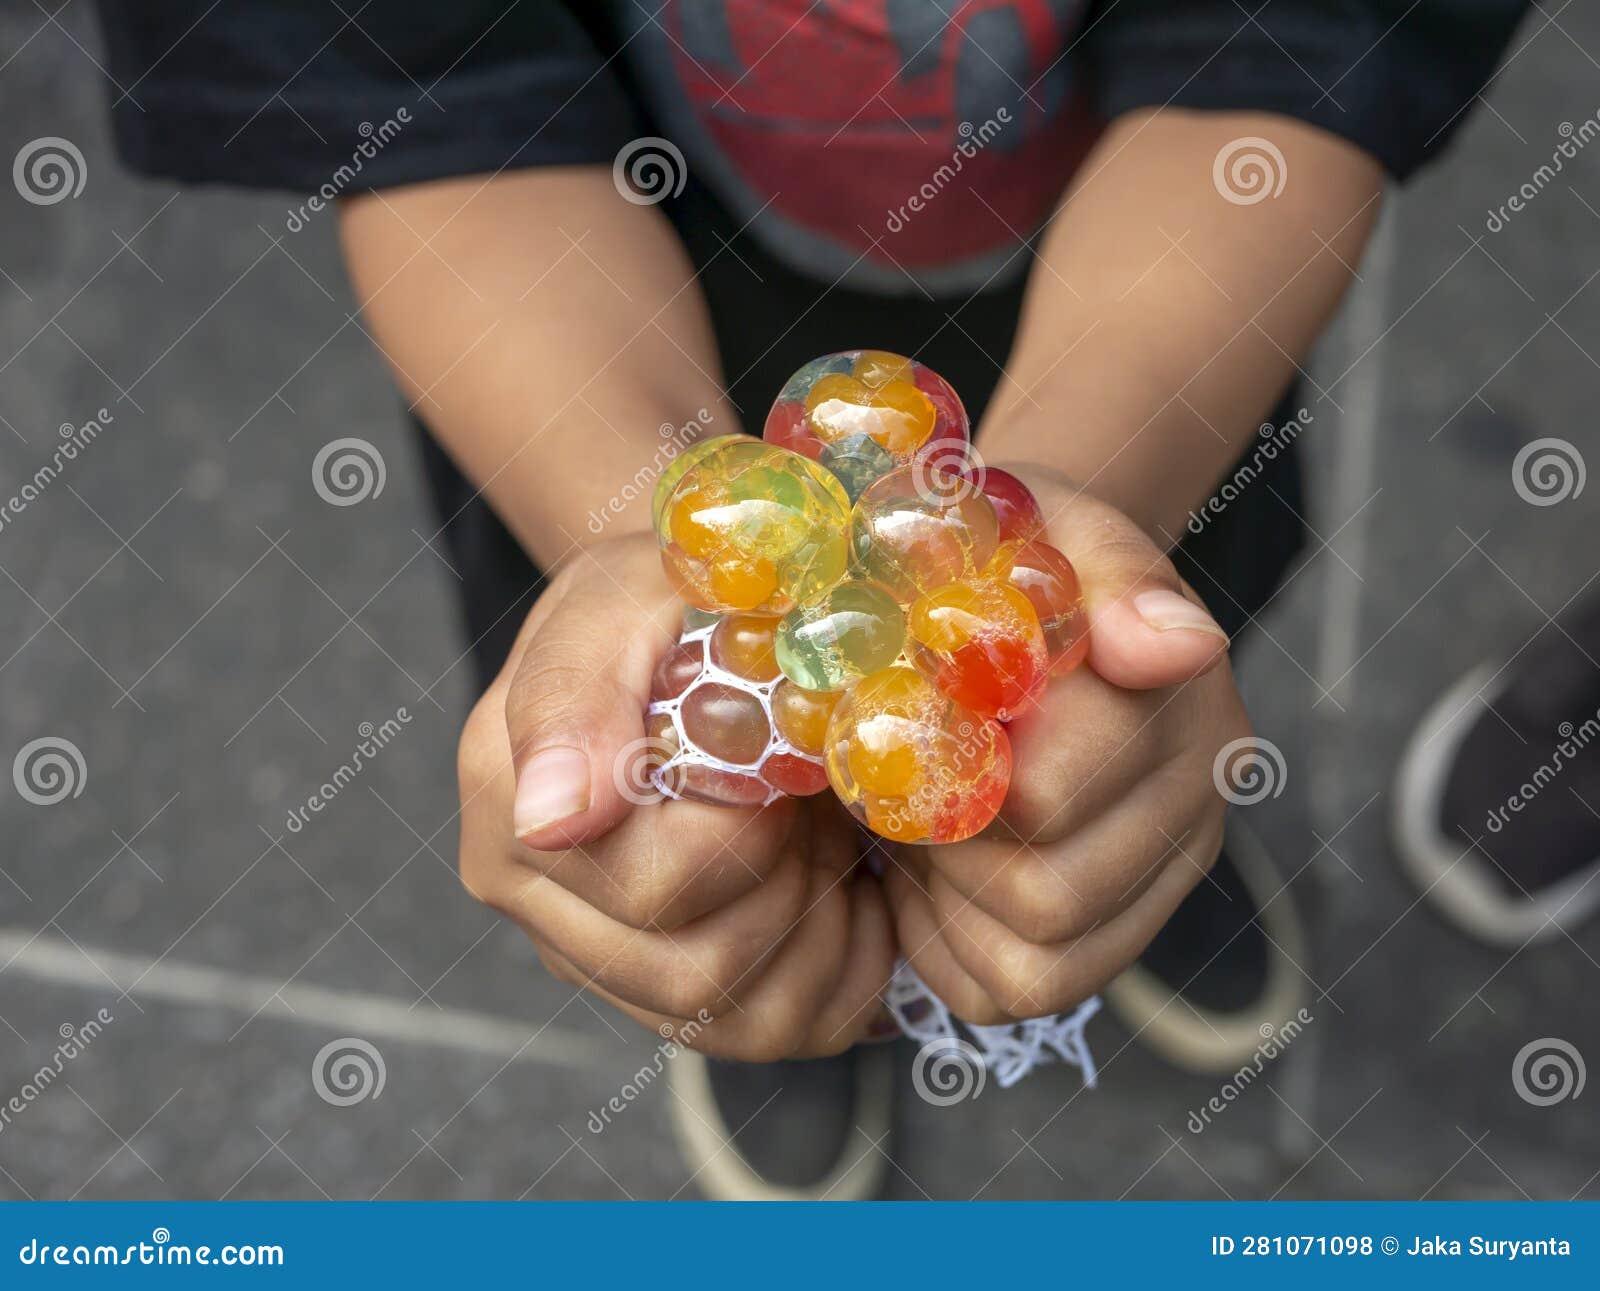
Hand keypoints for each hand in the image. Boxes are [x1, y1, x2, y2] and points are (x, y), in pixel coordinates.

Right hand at [456, 531, 894, 1058]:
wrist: (685, 625)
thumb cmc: (668, 600)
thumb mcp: (631, 597)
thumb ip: (581, 695)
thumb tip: (551, 818)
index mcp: (509, 800)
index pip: (653, 889)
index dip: (752, 834)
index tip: (786, 761)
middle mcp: (529, 894)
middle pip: (693, 974)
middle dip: (792, 886)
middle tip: (817, 800)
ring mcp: (588, 950)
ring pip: (734, 1018)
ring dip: (819, 930)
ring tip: (825, 835)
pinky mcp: (650, 984)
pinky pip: (765, 1032)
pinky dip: (837, 973)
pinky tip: (845, 892)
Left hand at [884, 467, 1248, 1022]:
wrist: (1012, 591)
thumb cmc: (1006, 557)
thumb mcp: (1039, 528)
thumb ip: (1110, 577)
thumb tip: (1180, 645)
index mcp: (1178, 701)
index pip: (1051, 792)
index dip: (951, 771)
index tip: (905, 712)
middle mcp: (1193, 802)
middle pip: (1048, 894)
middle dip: (949, 844)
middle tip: (903, 777)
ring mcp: (1159, 878)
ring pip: (1039, 959)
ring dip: (950, 897)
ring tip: (922, 816)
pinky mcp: (1110, 937)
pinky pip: (1014, 990)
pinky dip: (949, 944)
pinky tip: (933, 868)